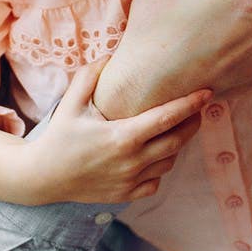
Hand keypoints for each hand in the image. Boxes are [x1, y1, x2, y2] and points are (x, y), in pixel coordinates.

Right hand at [25, 61, 209, 203]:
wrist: (43, 177)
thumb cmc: (59, 136)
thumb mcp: (71, 102)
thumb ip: (91, 75)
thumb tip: (111, 55)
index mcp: (123, 136)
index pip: (168, 118)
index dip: (191, 104)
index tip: (208, 93)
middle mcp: (132, 161)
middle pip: (178, 141)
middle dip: (192, 123)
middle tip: (198, 109)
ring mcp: (131, 181)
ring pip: (170, 161)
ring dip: (177, 144)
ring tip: (177, 128)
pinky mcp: (127, 195)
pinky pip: (156, 181)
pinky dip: (161, 167)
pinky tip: (155, 154)